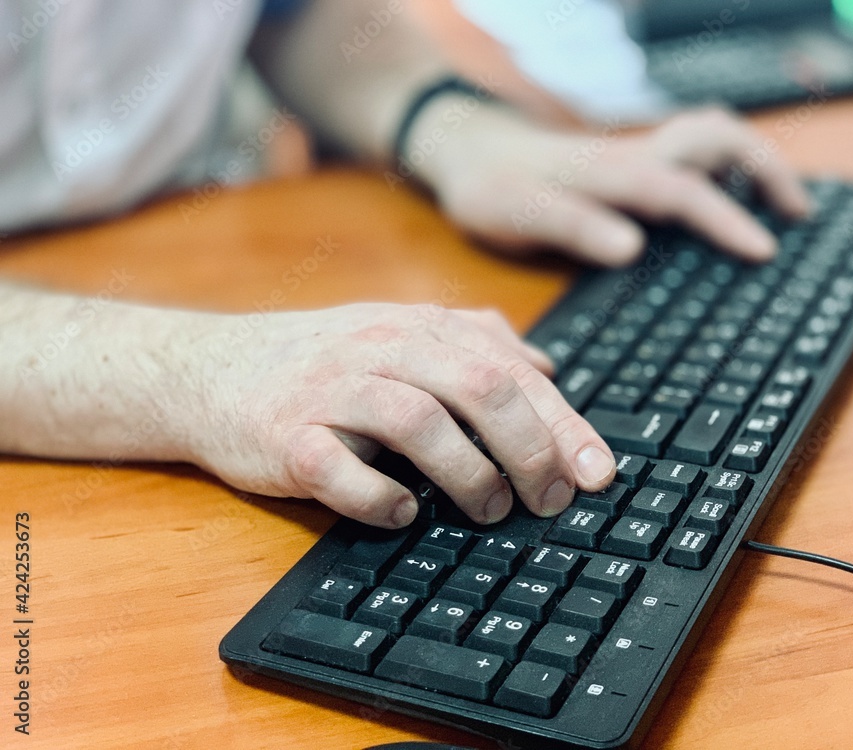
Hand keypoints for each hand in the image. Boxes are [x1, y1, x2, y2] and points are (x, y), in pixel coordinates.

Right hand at [188, 303, 615, 527]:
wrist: (212, 371)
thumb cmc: (321, 362)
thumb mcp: (400, 334)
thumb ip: (475, 343)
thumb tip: (547, 369)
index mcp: (417, 327)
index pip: (508, 369)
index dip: (562, 424)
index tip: (596, 474)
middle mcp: (379, 348)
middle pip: (477, 388)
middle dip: (529, 449)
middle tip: (551, 499)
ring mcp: (330, 390)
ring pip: (418, 422)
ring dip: (467, 474)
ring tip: (489, 509)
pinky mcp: (285, 435)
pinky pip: (340, 470)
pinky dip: (381, 499)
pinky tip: (404, 514)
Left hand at [420, 105, 811, 266]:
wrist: (467, 151)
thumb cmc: (490, 188)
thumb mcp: (518, 214)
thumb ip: (571, 227)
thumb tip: (631, 248)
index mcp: (612, 172)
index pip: (683, 191)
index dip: (727, 219)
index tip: (765, 252)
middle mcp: (633, 156)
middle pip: (717, 140)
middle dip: (767, 168)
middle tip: (800, 214)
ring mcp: (635, 155)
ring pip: (711, 140)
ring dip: (754, 163)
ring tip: (784, 205)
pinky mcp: (631, 164)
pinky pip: (693, 156)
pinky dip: (727, 170)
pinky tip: (732, 200)